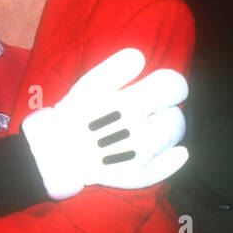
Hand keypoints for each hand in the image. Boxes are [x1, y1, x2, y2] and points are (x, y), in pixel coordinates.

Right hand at [20, 48, 188, 200]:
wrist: (53, 153)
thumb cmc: (72, 115)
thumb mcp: (89, 84)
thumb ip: (117, 67)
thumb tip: (141, 56)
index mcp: (130, 104)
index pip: (174, 86)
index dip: (172, 84)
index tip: (162, 87)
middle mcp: (139, 130)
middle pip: (177, 116)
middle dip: (167, 110)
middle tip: (152, 110)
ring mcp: (139, 156)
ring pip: (173, 139)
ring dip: (168, 130)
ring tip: (151, 127)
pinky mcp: (135, 176)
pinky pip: (164, 170)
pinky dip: (175, 160)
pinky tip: (180, 153)